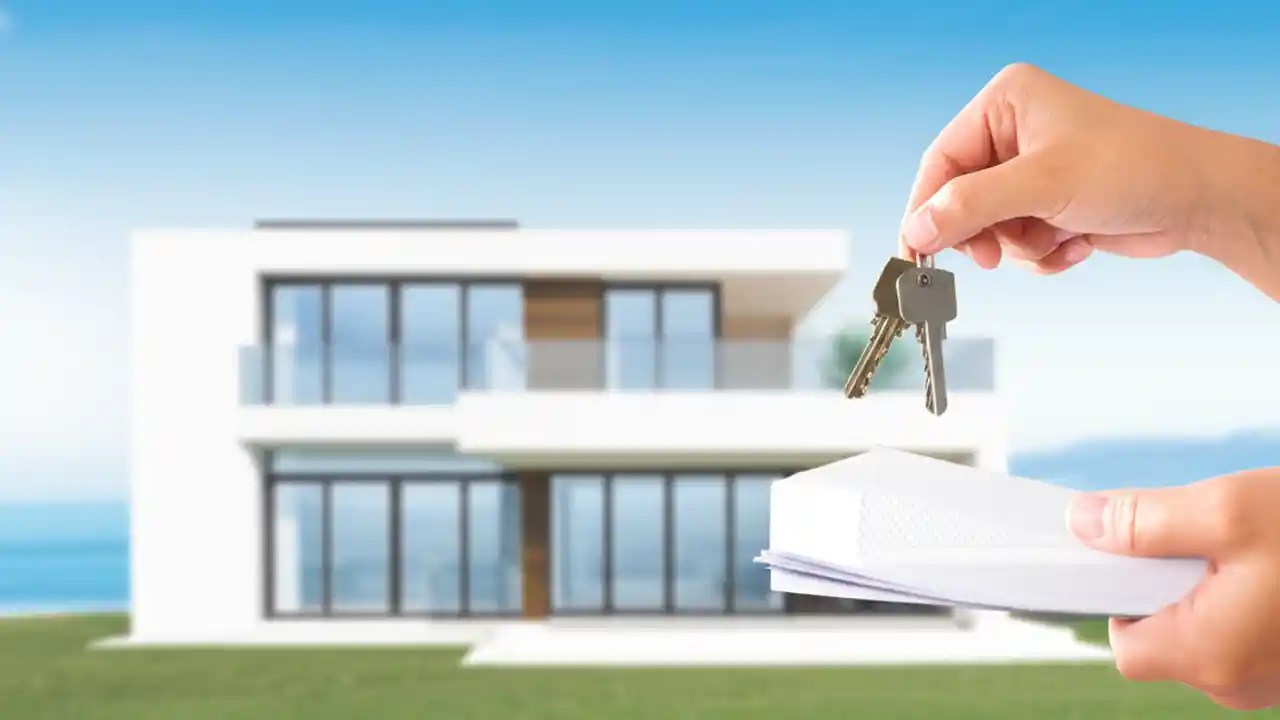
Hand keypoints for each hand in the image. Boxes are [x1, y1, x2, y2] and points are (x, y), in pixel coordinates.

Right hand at [900, 63, 1279, 298]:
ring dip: (1020, 246)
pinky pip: (1016, 242)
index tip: (918, 251)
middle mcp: (1013, 133)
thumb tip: (916, 229)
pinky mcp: (1049, 203)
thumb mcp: (1041, 186)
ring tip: (1058, 238)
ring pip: (988, 227)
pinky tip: (1075, 243)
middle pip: (960, 199)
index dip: (927, 209)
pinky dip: (1040, 253)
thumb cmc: (1133, 167)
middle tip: (994, 255)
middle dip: (985, 232)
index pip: (940, 162)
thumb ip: (970, 206)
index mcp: (1004, 104)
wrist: (1198, 199)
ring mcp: (1031, 170)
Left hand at [1067, 468, 1279, 709]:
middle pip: (1162, 634)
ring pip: (1203, 629)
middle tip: (1202, 535)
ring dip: (1208, 584)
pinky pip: (1241, 629)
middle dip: (1166, 580)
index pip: (1125, 644)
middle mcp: (1239, 682)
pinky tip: (1271, 561)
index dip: (1114, 594)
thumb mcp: (1229, 510)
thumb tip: (1082, 524)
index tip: (1120, 551)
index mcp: (1213, 655)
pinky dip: (1240, 594)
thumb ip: (1144, 522)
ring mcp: (1271, 678)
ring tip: (1250, 545)